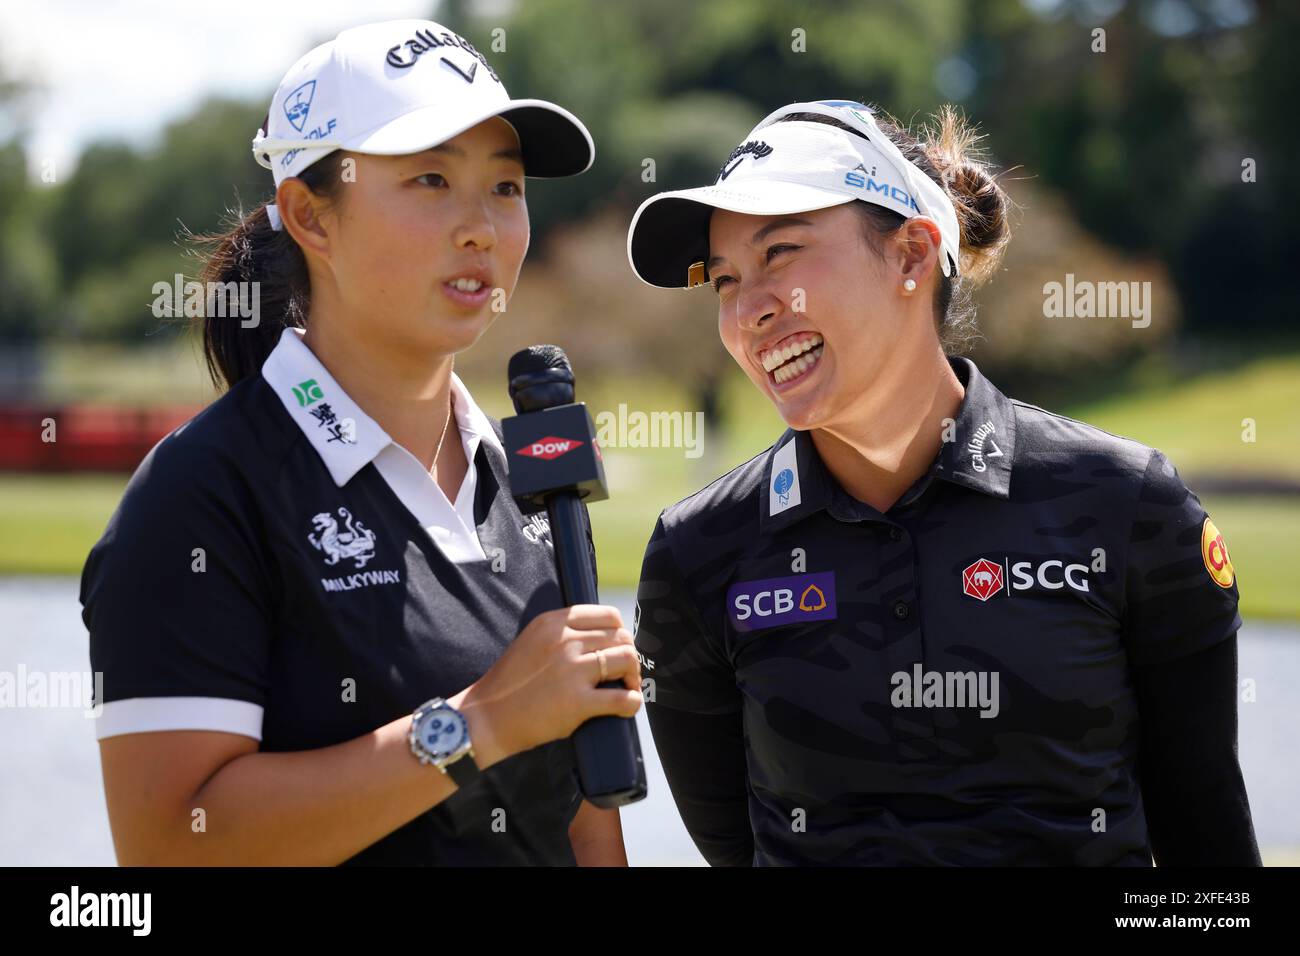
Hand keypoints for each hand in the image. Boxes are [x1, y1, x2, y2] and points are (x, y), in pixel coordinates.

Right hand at [458, 604, 641, 761]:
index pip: (608, 615)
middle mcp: (564, 640)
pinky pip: (623, 698)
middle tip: (624, 674)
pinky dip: (632, 703)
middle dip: (629, 656)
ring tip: (626, 689)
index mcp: (553, 622)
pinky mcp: (577, 702)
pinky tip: (626, 708)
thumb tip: (603, 638)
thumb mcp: (532, 641)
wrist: (486, 718)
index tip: (617, 650)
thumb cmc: (510, 684)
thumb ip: (562, 633)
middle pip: (621, 637)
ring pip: (627, 660)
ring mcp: (571, 670)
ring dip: (633, 676)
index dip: (620, 634)